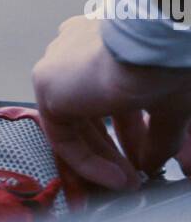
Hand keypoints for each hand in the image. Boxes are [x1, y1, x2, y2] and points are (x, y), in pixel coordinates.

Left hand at [32, 15, 190, 189]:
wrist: (163, 39)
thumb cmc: (174, 56)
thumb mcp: (171, 101)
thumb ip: (159, 132)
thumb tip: (154, 162)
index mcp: (100, 42)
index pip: (104, 94)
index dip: (127, 130)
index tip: (143, 153)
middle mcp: (73, 50)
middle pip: (88, 112)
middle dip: (114, 148)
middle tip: (134, 173)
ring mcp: (57, 66)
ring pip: (75, 125)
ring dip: (103, 159)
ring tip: (129, 182)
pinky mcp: (47, 86)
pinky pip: (63, 135)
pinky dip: (88, 161)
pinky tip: (116, 178)